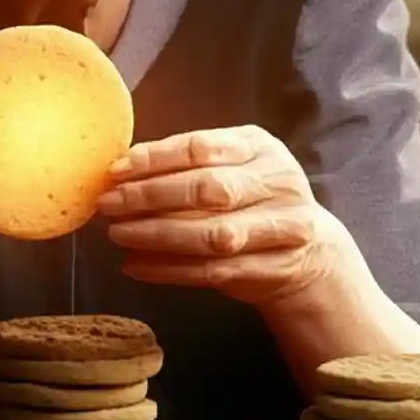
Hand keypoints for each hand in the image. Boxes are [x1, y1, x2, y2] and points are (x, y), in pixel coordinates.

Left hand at [98, 126, 357, 304]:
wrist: (310, 251)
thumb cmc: (250, 199)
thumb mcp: (232, 166)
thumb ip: (187, 164)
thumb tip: (122, 167)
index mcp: (260, 148)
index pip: (201, 147)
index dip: (155, 159)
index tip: (116, 171)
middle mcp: (278, 183)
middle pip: (209, 189)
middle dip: (151, 196)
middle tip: (109, 204)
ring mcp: (282, 228)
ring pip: (212, 235)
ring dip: (157, 235)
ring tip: (118, 234)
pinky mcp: (274, 268)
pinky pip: (212, 271)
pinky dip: (168, 270)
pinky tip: (135, 265)